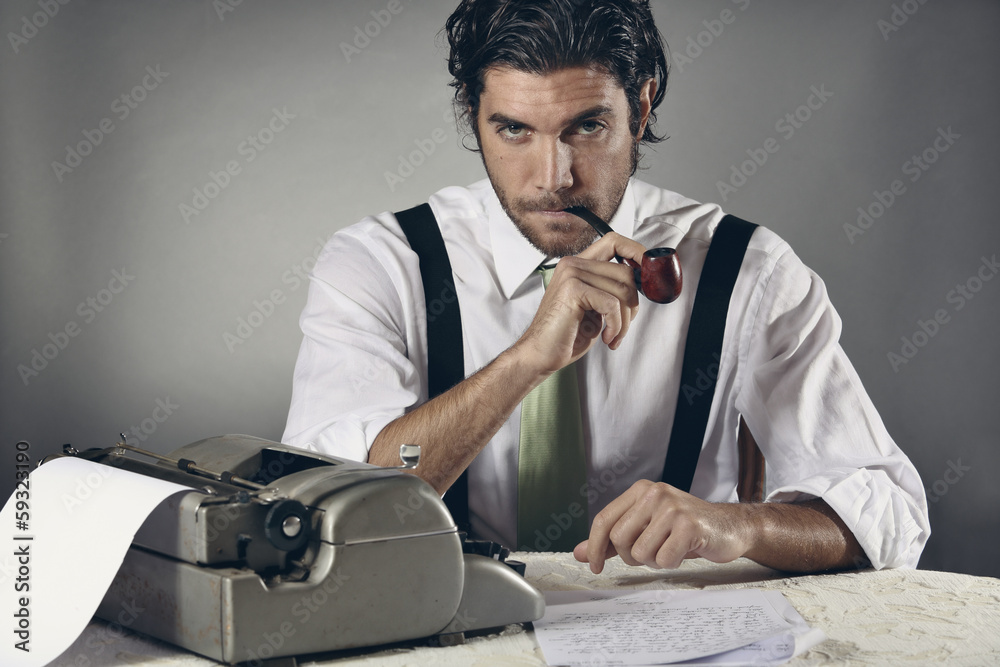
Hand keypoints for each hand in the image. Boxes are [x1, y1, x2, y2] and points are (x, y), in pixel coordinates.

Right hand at [515, 233, 645, 374]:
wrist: (540, 354)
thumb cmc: (566, 334)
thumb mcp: (595, 307)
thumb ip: (611, 289)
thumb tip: (644, 282)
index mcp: (578, 265)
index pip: (614, 241)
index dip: (637, 253)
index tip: (650, 274)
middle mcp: (573, 264)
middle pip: (625, 272)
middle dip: (633, 304)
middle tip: (623, 326)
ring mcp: (571, 274)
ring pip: (623, 289)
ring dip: (625, 320)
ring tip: (614, 336)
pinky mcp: (572, 290)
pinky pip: (612, 304)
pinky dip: (616, 325)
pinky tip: (607, 338)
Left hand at [573, 479, 753, 573]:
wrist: (728, 527)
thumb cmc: (684, 529)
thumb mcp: (645, 528)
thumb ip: (612, 540)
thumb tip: (580, 553)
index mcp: (639, 490)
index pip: (604, 520)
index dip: (595, 546)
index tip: (595, 565)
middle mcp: (653, 493)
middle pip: (619, 539)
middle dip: (631, 556)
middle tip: (650, 554)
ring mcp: (672, 507)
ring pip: (640, 552)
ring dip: (653, 561)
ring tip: (669, 550)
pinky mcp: (689, 525)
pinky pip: (663, 559)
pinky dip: (671, 563)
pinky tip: (683, 552)